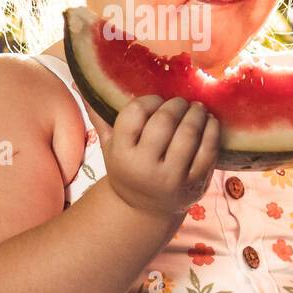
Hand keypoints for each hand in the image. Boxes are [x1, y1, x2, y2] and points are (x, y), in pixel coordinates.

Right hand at [103, 95, 221, 217]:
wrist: (145, 210)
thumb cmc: (128, 169)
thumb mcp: (110, 148)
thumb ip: (100, 116)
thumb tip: (81, 82)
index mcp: (121, 154)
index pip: (135, 113)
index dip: (149, 100)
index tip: (157, 100)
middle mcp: (145, 167)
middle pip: (165, 121)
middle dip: (176, 105)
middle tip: (181, 102)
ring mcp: (172, 178)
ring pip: (189, 133)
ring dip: (196, 113)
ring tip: (197, 108)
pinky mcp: (195, 184)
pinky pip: (208, 150)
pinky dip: (212, 130)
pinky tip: (210, 121)